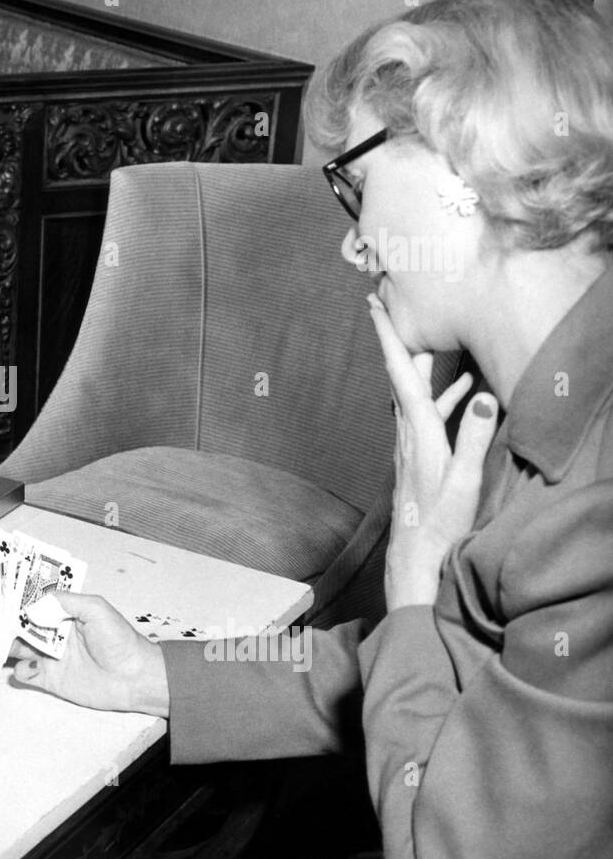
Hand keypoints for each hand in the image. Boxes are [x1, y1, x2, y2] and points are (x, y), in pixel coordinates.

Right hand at [10, 592, 168, 715]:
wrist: (134, 678)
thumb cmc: (120, 640)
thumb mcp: (96, 609)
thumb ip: (67, 602)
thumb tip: (36, 602)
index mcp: (66, 615)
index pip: (38, 604)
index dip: (21, 600)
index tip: (2, 595)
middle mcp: (55, 634)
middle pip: (24, 627)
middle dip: (8, 624)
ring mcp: (52, 657)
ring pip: (21, 649)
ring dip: (9, 647)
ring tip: (0, 645)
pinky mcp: (51, 680)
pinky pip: (28, 674)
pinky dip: (21, 671)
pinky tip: (26, 668)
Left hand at [367, 293, 498, 608]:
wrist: (415, 557)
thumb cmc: (439, 523)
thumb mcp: (463, 482)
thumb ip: (473, 439)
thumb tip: (485, 398)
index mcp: (418, 432)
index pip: (401, 373)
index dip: (389, 337)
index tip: (374, 304)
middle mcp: (408, 432)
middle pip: (402, 374)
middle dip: (399, 337)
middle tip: (392, 301)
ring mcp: (410, 443)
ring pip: (415, 392)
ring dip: (424, 364)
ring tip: (442, 337)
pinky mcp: (418, 454)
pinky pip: (427, 412)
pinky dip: (442, 394)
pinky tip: (466, 392)